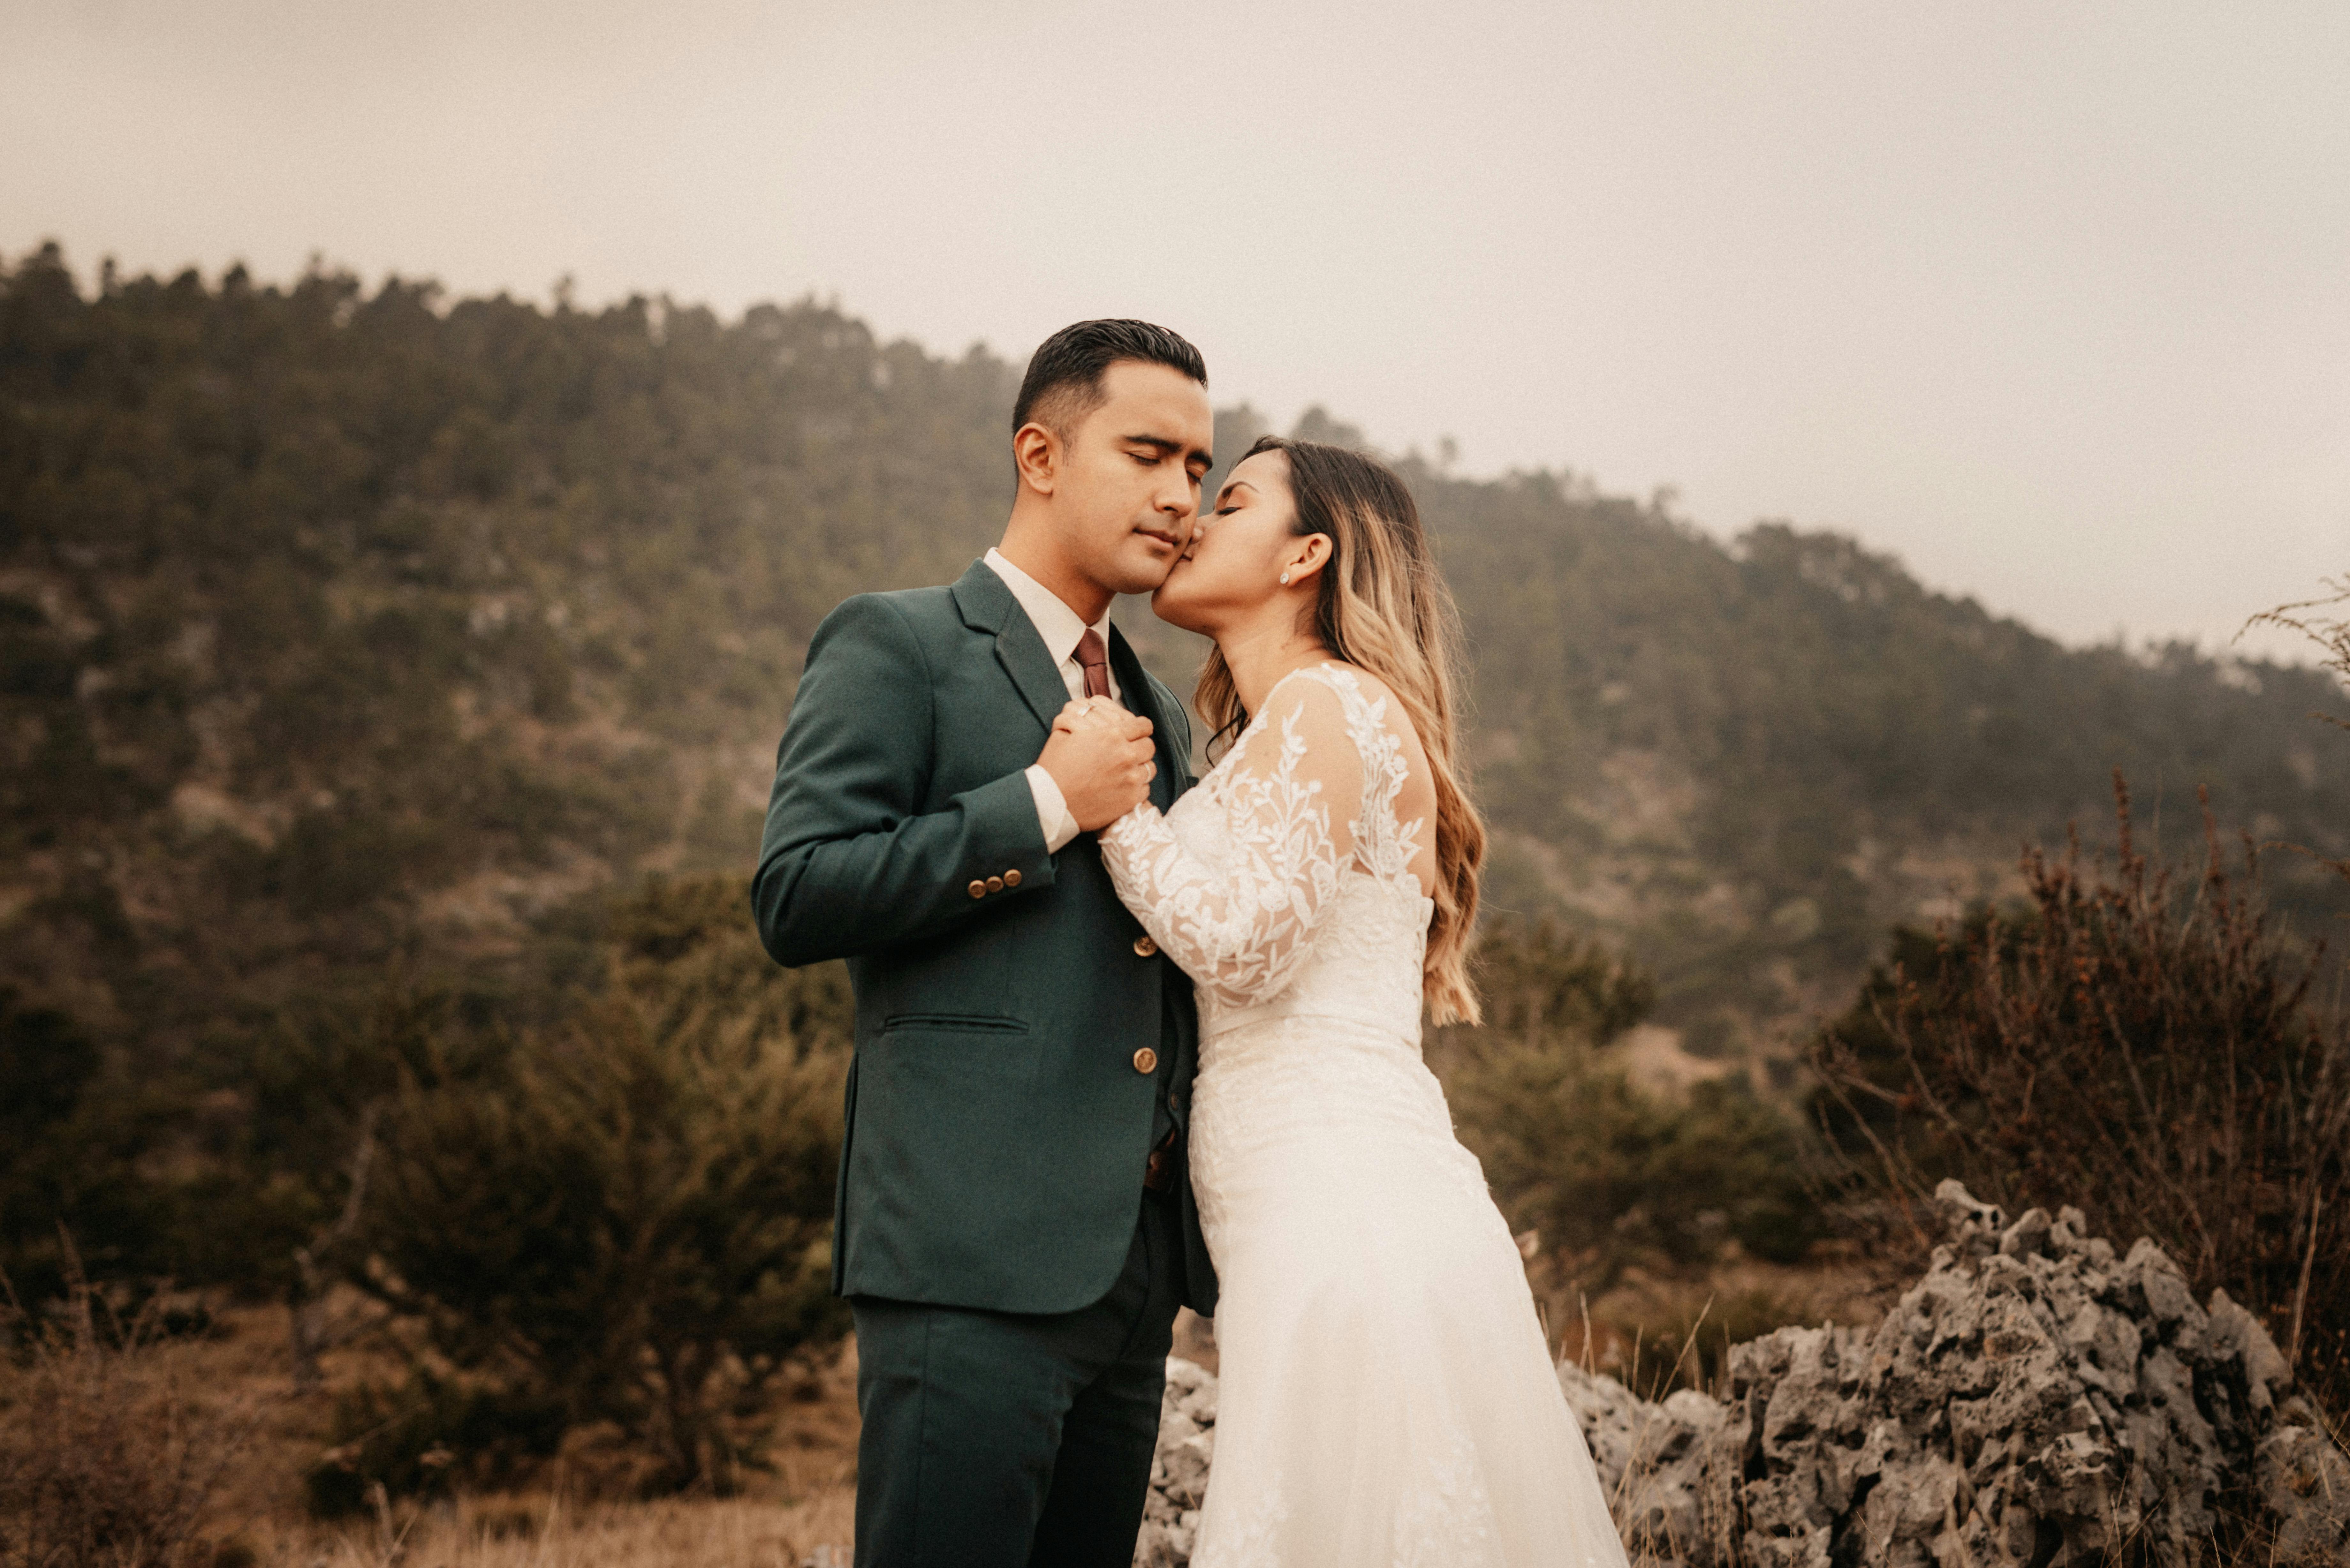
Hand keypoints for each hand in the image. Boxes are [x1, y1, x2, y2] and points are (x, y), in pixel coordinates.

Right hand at [1039, 701, 1155, 829]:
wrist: (1051, 803)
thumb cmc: (1054, 768)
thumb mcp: (1063, 734)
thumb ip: (1081, 721)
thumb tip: (1085, 712)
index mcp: (1112, 735)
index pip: (1143, 725)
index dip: (1140, 727)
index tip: (1136, 732)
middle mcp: (1126, 755)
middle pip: (1149, 746)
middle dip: (1141, 746)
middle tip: (1130, 751)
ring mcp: (1131, 779)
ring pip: (1150, 767)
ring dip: (1140, 766)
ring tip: (1128, 770)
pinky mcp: (1131, 799)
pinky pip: (1145, 789)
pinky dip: (1138, 787)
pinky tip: (1124, 787)